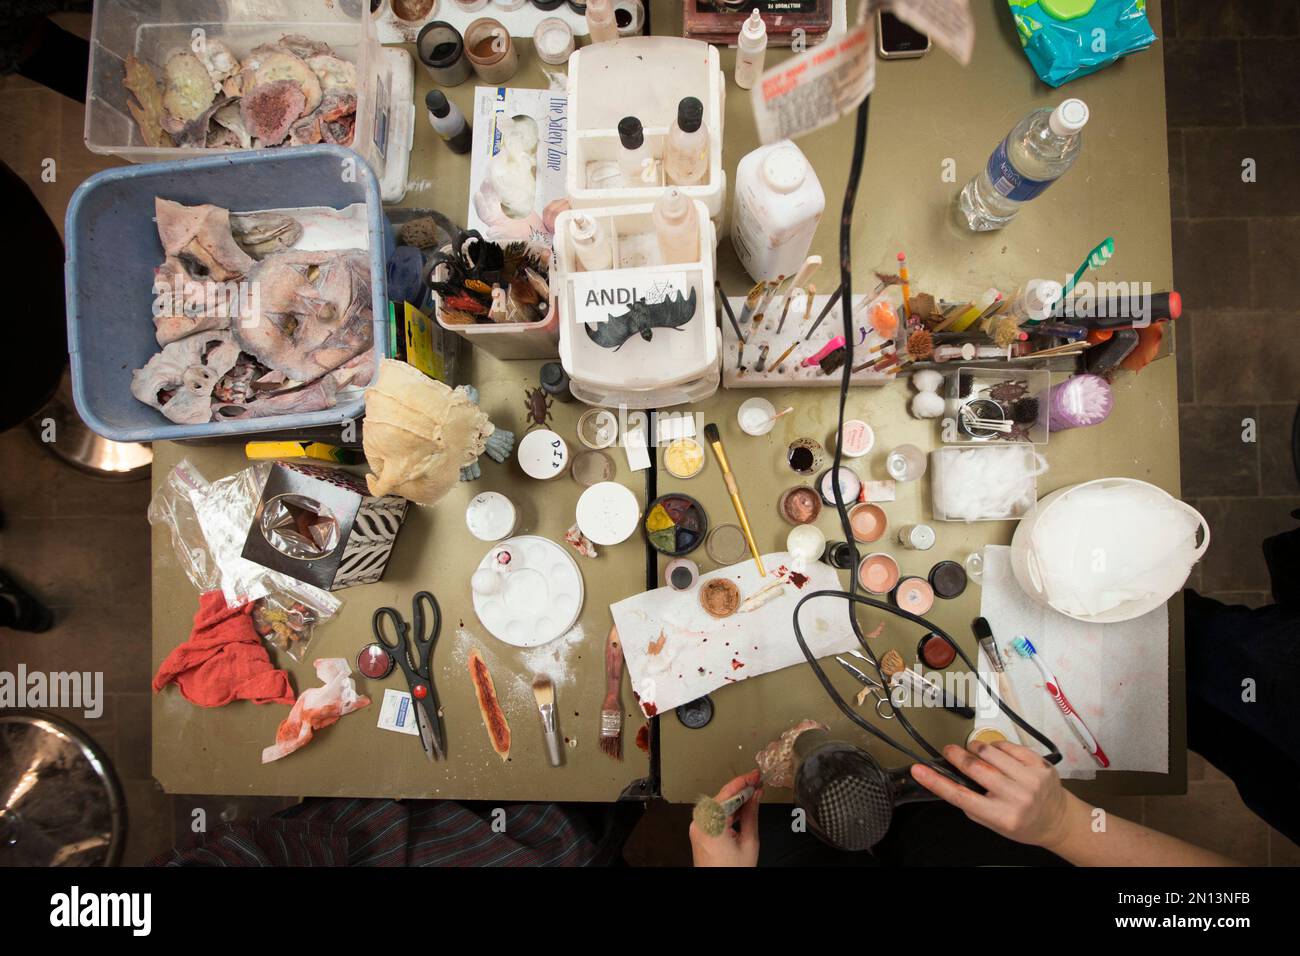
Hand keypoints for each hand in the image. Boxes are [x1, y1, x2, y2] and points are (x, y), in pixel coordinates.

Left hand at [689, 769, 761, 866]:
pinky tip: (742, 807)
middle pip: (721, 797)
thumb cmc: (732, 871)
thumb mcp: (749, 843)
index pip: (728, 794)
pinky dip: (728, 808)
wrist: (718, 887)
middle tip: (757, 782)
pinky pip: (714, 813)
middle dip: (740, 789)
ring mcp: (697, 828)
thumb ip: (751, 815)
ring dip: (735, 798)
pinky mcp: (699, 832)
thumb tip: (755, 796)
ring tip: (753, 793)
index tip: (755, 775)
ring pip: (717, 803)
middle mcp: (700, 823)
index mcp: (711, 824)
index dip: (744, 782)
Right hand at [910, 741, 1075, 849]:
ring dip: (975, 748)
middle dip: (956, 755)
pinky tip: (996, 754)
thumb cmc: (1023, 823)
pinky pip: (1007, 745)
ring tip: (974, 752)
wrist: (1058, 820)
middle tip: (949, 751)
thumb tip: (947, 779)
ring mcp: (1030, 779)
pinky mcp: (1039, 764)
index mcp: (1002, 816)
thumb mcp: (993, 823)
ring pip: (989, 751)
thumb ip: (972, 804)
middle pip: (975, 767)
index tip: (919, 770)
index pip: (961, 796)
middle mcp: (1017, 797)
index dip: (936, 781)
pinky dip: (996, 746)